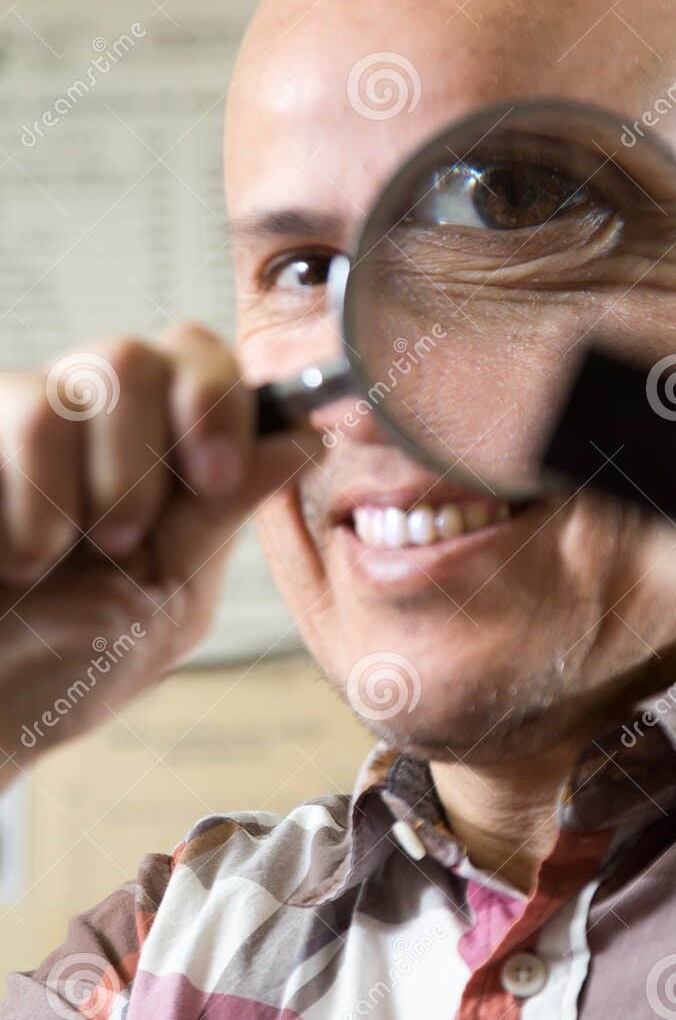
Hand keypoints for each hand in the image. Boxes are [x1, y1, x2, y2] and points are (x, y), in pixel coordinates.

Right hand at [0, 325, 320, 782]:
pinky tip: (10, 557)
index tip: (216, 476)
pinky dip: (26, 503)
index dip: (220, 400)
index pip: (202, 362)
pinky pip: (19, 411)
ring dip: (80, 493)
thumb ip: (221, 514)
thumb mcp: (166, 600)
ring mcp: (19, 422)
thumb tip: (304, 437)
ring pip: (75, 384)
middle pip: (138, 355)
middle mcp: (87, 423)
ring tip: (51, 560)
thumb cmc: (67, 664)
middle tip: (121, 538)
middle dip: (145, 455)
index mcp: (157, 455)